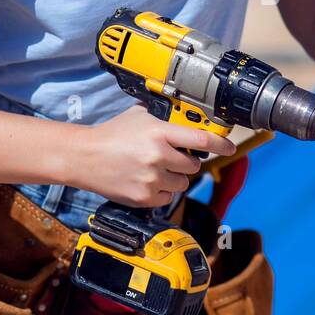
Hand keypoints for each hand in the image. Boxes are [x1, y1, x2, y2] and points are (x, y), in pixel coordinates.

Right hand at [75, 106, 236, 206]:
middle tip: (170, 156)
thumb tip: (185, 119)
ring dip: (174, 177)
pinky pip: (168, 196)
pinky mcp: (144, 197)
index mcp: (159, 133)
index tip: (230, 147)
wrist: (85, 157)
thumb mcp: (138, 116)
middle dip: (186, 160)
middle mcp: (158, 156)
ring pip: (183, 182)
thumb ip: (163, 119)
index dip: (220, 144)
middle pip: (193, 164)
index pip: (201, 139)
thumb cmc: (111, 135)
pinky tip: (147, 180)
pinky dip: (162, 190)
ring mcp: (152, 179)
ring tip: (155, 169)